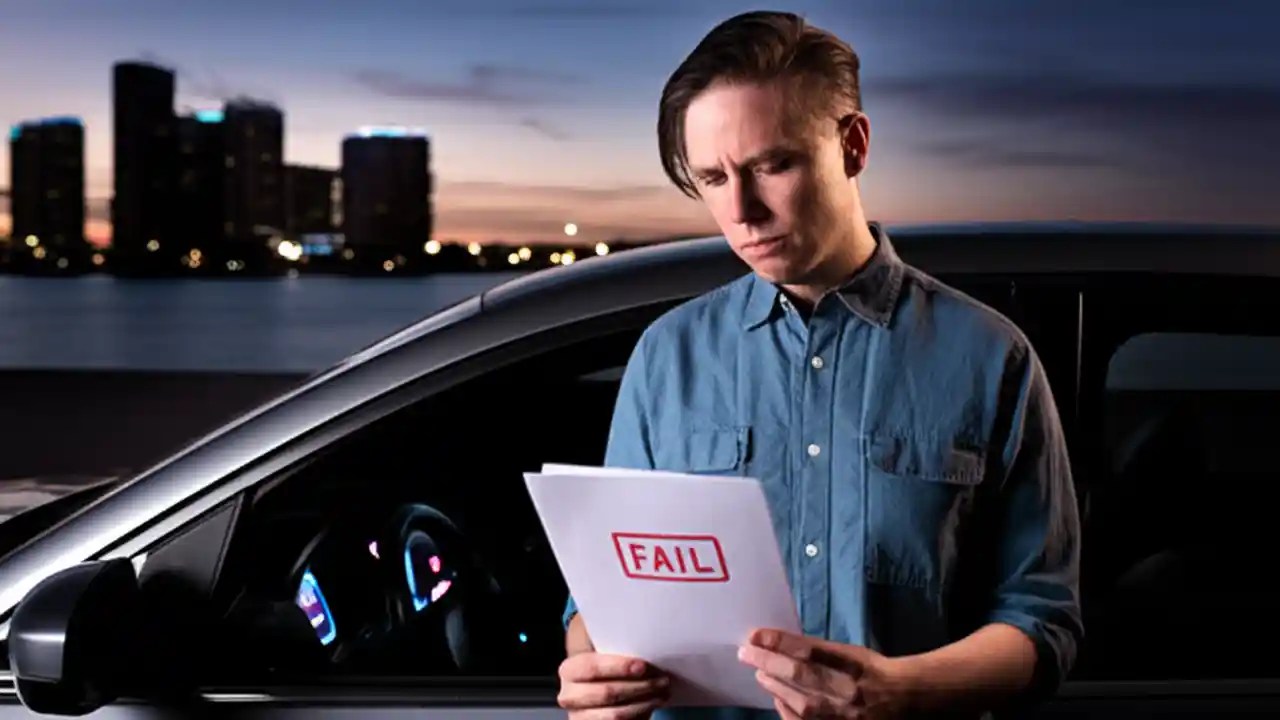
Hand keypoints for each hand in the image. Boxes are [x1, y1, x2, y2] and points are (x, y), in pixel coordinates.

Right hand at [557, 651, 670, 718]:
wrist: (591, 685)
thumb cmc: (602, 662)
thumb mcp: (601, 647)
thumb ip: (612, 641)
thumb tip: (640, 639)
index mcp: (569, 670)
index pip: (592, 668)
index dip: (618, 667)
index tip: (643, 666)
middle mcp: (569, 696)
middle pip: (607, 693)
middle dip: (640, 687)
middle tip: (663, 680)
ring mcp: (579, 716)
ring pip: (616, 714)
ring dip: (644, 704)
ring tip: (662, 694)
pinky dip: (639, 716)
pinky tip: (651, 706)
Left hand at [737, 628, 912, 719]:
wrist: (907, 701)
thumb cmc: (873, 672)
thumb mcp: (852, 653)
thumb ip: (820, 652)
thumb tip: (779, 645)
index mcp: (855, 664)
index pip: (812, 651)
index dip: (781, 642)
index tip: (755, 634)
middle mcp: (850, 690)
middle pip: (803, 676)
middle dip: (770, 663)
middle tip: (746, 653)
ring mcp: (846, 715)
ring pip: (802, 703)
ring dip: (776, 687)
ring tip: (760, 675)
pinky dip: (788, 711)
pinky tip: (777, 699)